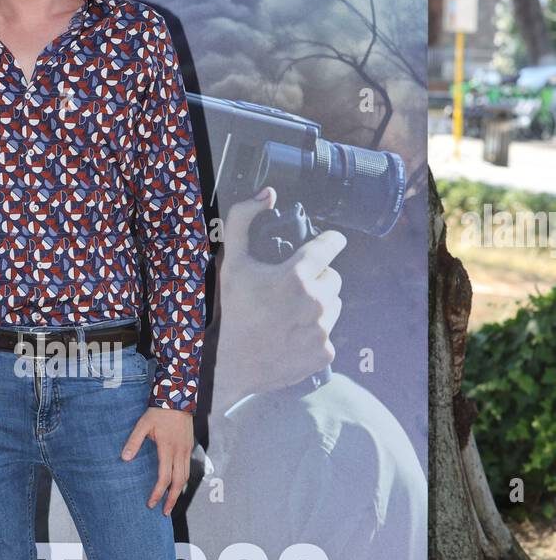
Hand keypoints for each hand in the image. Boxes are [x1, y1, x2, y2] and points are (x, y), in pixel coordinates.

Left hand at [120, 405, 194, 515]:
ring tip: (171, 503)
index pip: (164, 477)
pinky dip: (182, 480)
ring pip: (186, 477)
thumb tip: (125, 458)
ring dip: (178, 491)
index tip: (151, 503)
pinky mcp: (188, 447)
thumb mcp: (143, 424)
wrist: (178, 398)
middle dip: (172, 499)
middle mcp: (180, 452)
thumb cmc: (159, 412)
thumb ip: (134, 441)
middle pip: (179, 482)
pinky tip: (176, 485)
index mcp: (167, 448)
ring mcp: (186, 450)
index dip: (158, 493)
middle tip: (165, 512)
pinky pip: (188, 469)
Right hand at [216, 185, 345, 403]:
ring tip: (292, 313)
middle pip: (332, 278)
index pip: (332, 245)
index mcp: (296, 276)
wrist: (227, 365)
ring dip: (319, 306)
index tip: (330, 242)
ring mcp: (321, 330)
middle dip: (317, 279)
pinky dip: (314, 334)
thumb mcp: (230, 263)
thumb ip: (243, 221)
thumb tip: (267, 194)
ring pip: (333, 306)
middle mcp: (315, 302)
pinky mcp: (324, 353)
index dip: (331, 240)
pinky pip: (328, 334)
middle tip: (292, 289)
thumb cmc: (229, 313)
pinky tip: (292, 335)